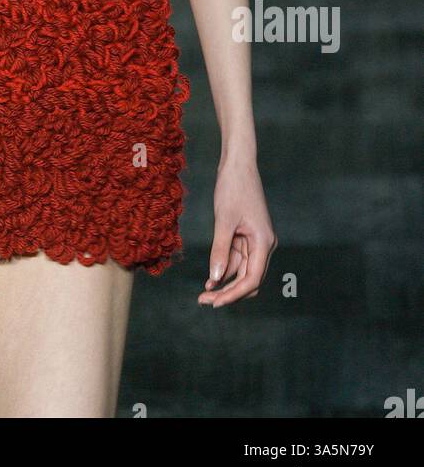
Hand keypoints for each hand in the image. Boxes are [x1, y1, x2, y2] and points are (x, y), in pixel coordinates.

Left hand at [199, 153, 276, 307]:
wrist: (238, 163)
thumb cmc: (233, 188)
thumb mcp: (223, 220)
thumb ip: (220, 250)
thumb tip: (215, 279)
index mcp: (264, 242)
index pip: (251, 279)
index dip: (233, 294)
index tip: (215, 303)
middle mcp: (263, 245)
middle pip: (248, 279)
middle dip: (228, 292)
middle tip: (204, 301)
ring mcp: (256, 240)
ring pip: (242, 271)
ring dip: (225, 282)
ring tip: (204, 293)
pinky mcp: (247, 235)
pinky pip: (237, 258)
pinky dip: (225, 268)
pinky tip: (210, 278)